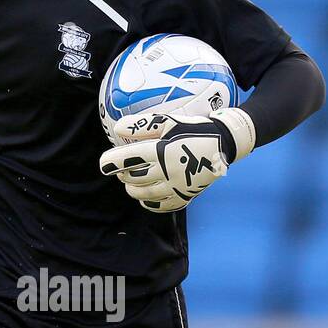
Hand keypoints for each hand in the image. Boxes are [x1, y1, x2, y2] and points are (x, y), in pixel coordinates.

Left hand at [99, 114, 233, 212]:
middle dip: (123, 174)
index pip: (129, 159)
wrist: (223, 144)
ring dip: (133, 188)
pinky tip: (146, 195)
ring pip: (144, 194)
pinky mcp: (184, 196)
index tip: (104, 164)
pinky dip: (149, 202)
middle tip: (123, 168)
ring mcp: (176, 187)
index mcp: (162, 151)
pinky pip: (160, 206)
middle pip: (133, 178)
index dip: (112, 162)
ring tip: (131, 180)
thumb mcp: (169, 121)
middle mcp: (168, 172)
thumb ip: (142, 125)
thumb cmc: (194, 129)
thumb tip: (118, 129)